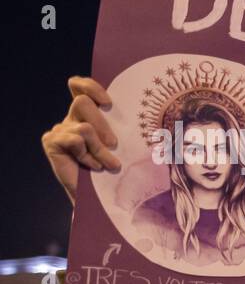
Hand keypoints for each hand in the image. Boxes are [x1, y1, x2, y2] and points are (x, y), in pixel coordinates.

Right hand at [41, 76, 120, 207]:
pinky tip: (92, 167)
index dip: (89, 86)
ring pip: (84, 127)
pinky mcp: (51, 142)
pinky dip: (87, 156)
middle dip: (102, 124)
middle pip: (82, 103)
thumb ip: (128, 128)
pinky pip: (74, 140)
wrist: (102, 197)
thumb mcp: (127, 146)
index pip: (79, 87)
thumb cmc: (118, 170)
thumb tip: (155, 117)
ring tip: (108, 164)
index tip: (107, 102)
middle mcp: (72, 119)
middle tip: (114, 144)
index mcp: (89, 114)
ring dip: (100, 148)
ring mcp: (60, 130)